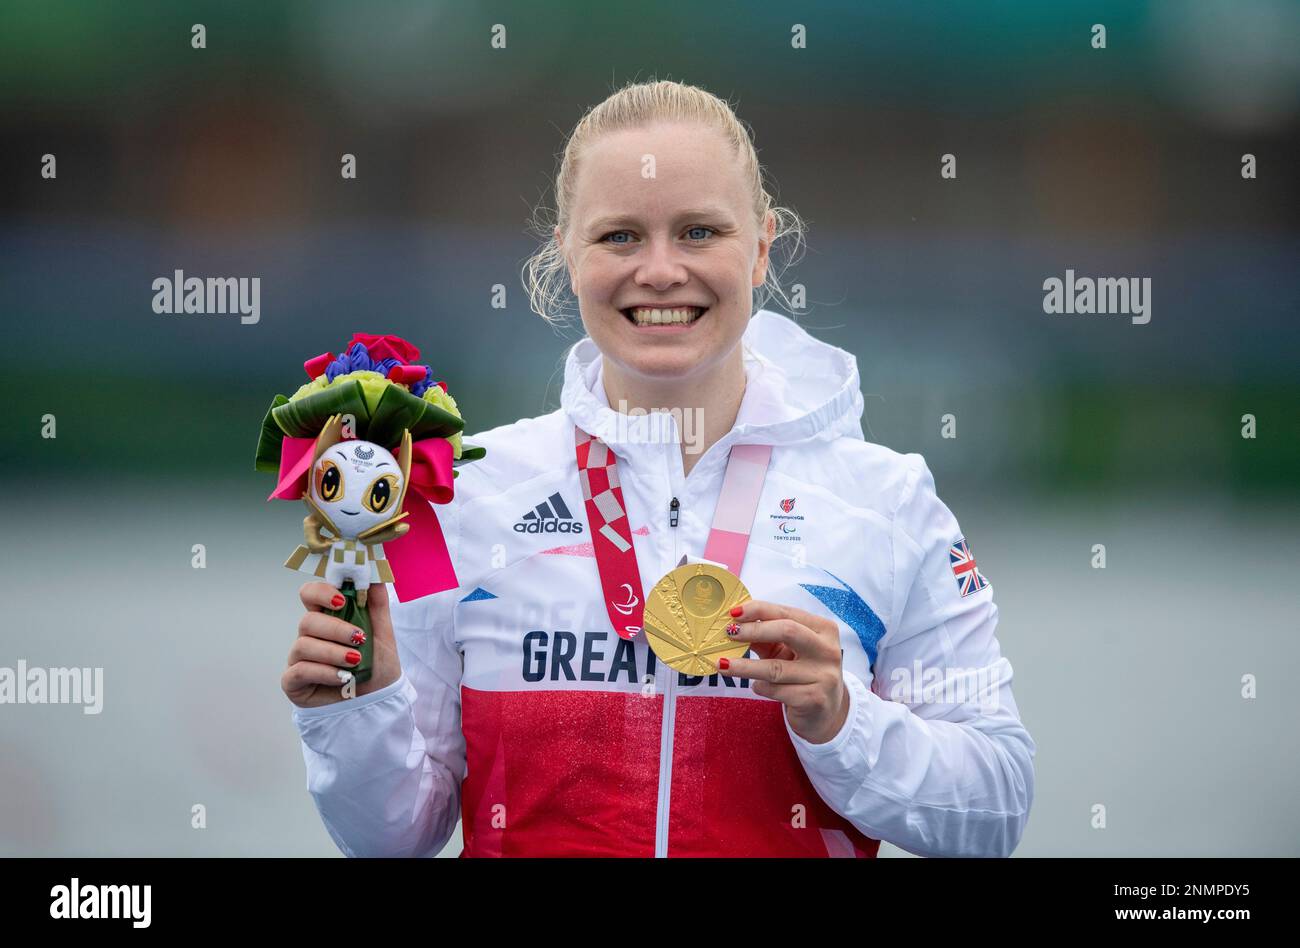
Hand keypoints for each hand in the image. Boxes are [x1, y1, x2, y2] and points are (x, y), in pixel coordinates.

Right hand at [281, 581, 401, 708]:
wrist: (377, 703)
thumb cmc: (376, 668)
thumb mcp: (383, 634)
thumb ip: (376, 605)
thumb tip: (375, 576)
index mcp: (328, 619)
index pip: (310, 595)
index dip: (320, 592)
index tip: (342, 599)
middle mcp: (310, 636)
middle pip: (307, 620)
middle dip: (335, 628)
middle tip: (358, 638)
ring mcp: (299, 659)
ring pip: (303, 645)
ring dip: (332, 652)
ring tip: (355, 661)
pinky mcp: (294, 682)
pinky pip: (299, 671)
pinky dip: (323, 671)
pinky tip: (341, 677)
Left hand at [716, 600, 849, 744]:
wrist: (824, 712)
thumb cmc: (802, 672)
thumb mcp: (786, 650)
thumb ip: (765, 636)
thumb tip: (734, 624)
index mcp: (823, 630)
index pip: (787, 612)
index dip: (758, 610)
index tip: (733, 613)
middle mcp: (828, 650)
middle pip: (788, 631)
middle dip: (754, 630)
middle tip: (729, 633)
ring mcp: (824, 676)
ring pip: (776, 668)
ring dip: (744, 666)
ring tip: (723, 664)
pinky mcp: (815, 699)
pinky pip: (777, 690)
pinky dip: (760, 687)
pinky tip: (755, 686)